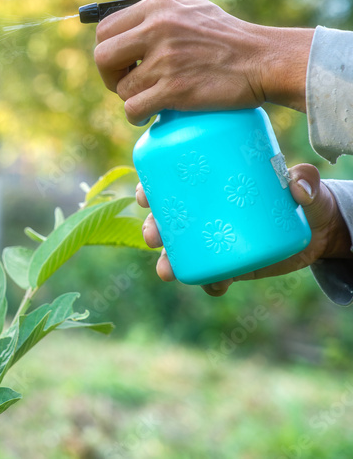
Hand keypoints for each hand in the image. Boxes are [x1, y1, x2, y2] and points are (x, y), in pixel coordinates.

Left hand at [93, 0, 313, 124]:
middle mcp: (158, 29)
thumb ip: (155, 14)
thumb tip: (117, 27)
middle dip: (110, 75)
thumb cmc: (228, 36)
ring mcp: (166, 60)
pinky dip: (137, 116)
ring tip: (150, 97)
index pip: (105, 30)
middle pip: (102, 58)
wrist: (264, 59)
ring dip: (131, 97)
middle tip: (126, 83)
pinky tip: (147, 115)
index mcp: (157, 7)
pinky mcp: (175, 88)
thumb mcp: (189, 9)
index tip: (121, 63)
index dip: (108, 51)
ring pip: (122, 88)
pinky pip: (134, 108)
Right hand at [139, 163, 351, 295]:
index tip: (144, 196)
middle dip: (152, 229)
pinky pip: (211, 276)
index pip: (172, 182)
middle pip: (166, 219)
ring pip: (180, 251)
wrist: (322, 234)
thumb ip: (305, 180)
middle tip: (153, 236)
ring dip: (167, 262)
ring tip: (167, 271)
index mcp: (212, 186)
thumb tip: (295, 187)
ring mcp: (214, 239)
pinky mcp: (230, 263)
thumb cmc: (306, 199)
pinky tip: (214, 286)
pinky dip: (209, 283)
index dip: (150, 187)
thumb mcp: (307, 185)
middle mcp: (206, 212)